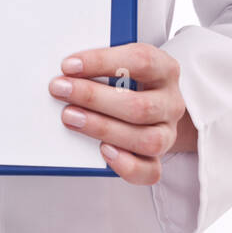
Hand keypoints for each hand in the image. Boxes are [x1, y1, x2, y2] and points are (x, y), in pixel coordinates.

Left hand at [48, 42, 196, 182]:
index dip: (103, 62)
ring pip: (146, 140)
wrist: (152, 106)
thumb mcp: (122, 62)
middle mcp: (170, 102)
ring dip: (103, 129)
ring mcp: (167, 132)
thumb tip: (67, 72)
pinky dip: (126, 165)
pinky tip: (102, 151)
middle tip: (61, 90)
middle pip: (139, 105)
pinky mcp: (158, 159)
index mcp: (164, 69)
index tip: (69, 65)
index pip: (140, 61)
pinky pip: (149, 171)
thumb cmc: (131, 80)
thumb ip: (101, 66)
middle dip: (94, 98)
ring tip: (70, 117)